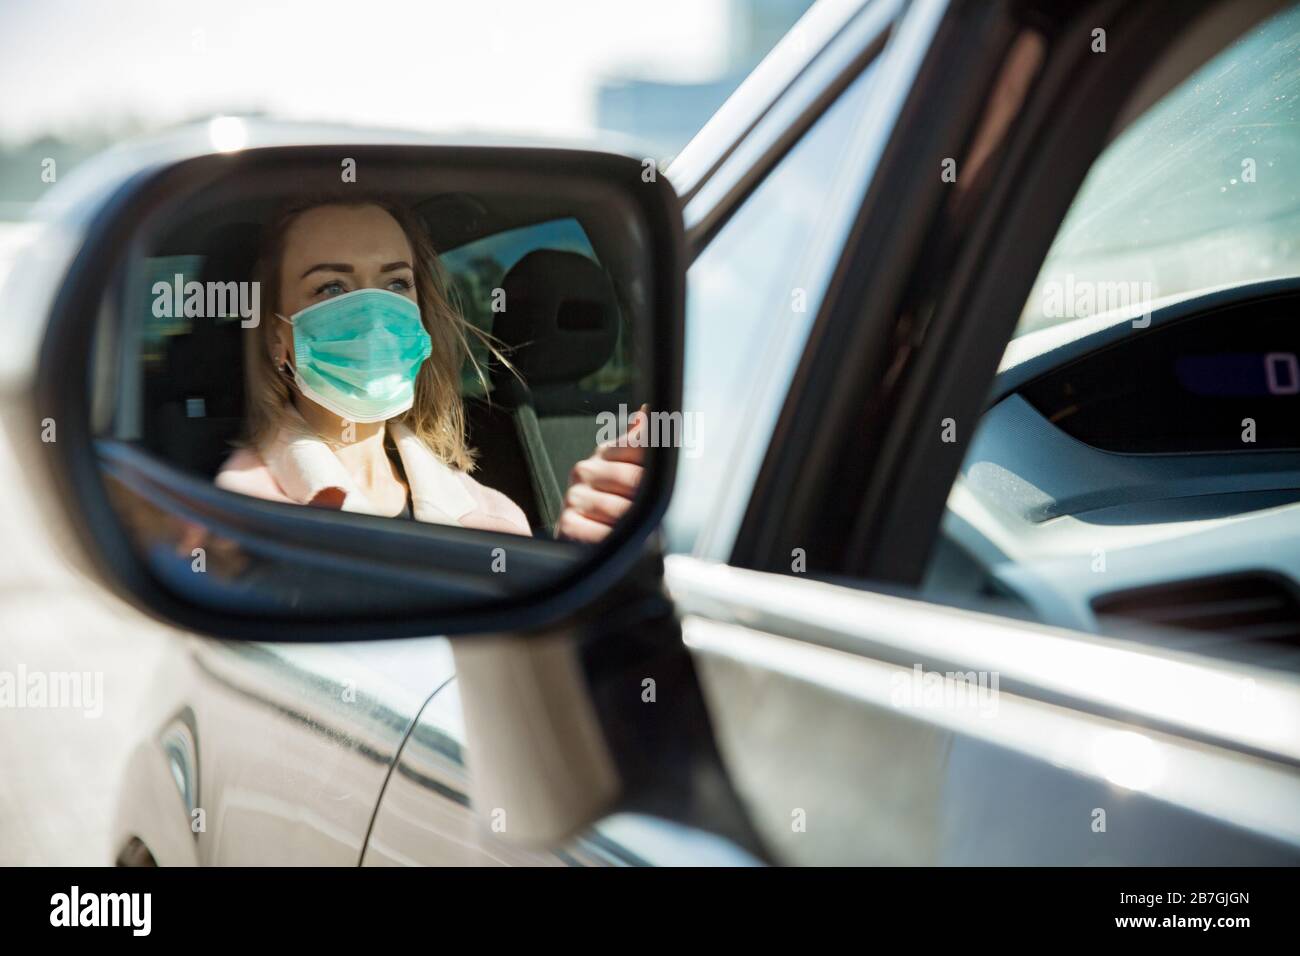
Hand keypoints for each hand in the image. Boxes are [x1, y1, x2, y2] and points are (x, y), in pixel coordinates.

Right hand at [557, 406, 647, 542]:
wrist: (582, 539)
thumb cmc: (613, 503)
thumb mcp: (630, 471)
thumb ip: (641, 445)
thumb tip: (647, 411)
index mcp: (604, 453)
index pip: (639, 446)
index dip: (655, 466)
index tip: (661, 480)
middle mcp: (585, 471)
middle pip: (634, 480)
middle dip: (646, 501)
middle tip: (647, 514)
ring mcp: (574, 497)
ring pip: (622, 509)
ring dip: (633, 525)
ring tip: (632, 530)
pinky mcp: (567, 524)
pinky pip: (602, 532)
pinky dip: (614, 539)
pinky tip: (614, 539)